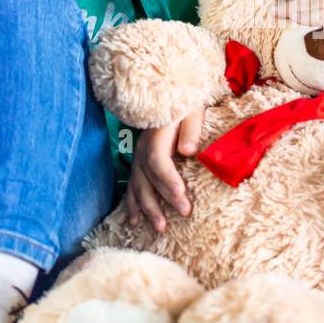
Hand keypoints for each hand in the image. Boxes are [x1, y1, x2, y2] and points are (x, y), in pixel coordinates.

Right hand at [127, 105, 204, 232]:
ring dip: (148, 208)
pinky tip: (135, 222)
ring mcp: (137, 157)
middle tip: (183, 213)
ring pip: (138, 186)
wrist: (167, 94)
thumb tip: (188, 151)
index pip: (158, 160)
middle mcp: (142, 148)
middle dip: (164, 198)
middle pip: (148, 177)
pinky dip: (133, 206)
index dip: (167, 178)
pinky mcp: (138, 164)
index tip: (181, 193)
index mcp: (156, 135)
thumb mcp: (192, 111)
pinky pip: (132, 187)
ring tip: (160, 227)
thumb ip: (190, 130)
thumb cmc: (184, 104)